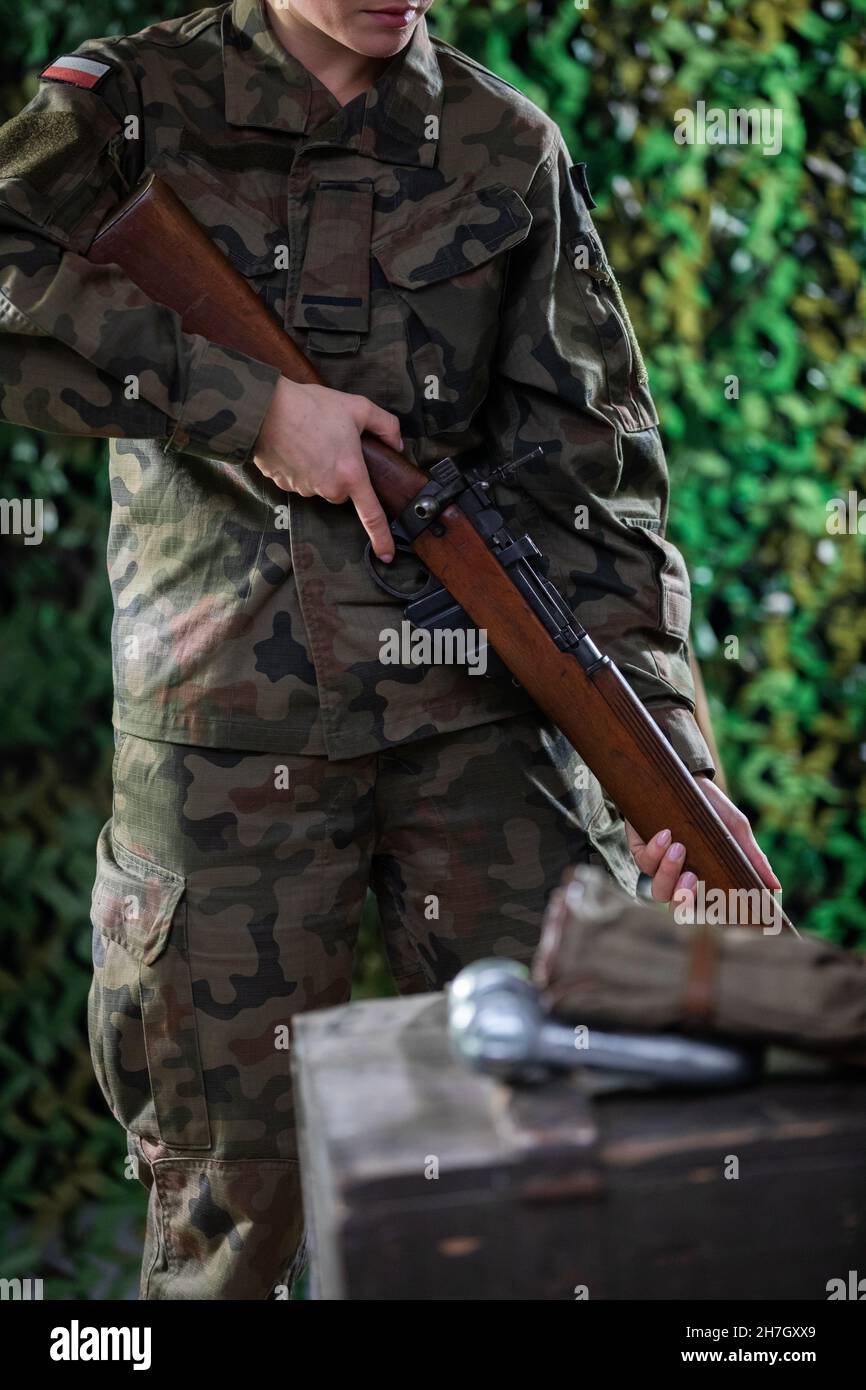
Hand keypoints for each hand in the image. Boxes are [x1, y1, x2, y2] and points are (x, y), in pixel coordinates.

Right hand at [253, 377, 402, 560]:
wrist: (266, 409)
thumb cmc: (313, 406)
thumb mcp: (359, 407)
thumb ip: (386, 426)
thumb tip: (397, 444)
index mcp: (351, 475)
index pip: (372, 516)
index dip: (382, 538)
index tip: (387, 555)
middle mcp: (328, 488)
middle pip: (342, 492)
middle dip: (342, 473)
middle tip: (333, 443)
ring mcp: (304, 488)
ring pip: (319, 485)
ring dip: (319, 468)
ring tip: (311, 438)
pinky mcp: (283, 485)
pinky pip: (298, 481)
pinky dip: (299, 466)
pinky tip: (295, 445)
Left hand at [624, 774, 780, 906]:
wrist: (686, 776)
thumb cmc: (713, 809)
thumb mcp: (736, 829)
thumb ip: (752, 858)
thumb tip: (776, 888)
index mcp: (705, 879)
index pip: (709, 909)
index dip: (716, 916)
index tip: (727, 909)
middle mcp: (680, 878)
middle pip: (678, 907)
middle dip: (684, 899)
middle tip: (693, 877)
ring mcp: (658, 865)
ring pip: (659, 889)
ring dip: (668, 872)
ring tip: (680, 848)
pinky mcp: (640, 848)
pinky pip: (643, 861)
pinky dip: (655, 851)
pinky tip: (666, 834)